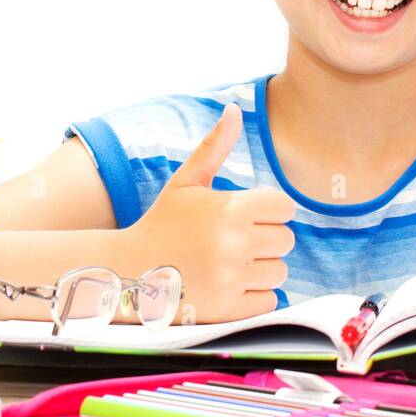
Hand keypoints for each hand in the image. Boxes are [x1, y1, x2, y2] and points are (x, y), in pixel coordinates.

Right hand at [127, 102, 295, 323]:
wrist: (129, 272)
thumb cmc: (162, 223)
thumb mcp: (185, 182)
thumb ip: (214, 147)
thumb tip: (234, 108)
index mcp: (230, 208)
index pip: (285, 207)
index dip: (268, 211)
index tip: (245, 216)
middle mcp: (234, 243)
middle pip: (286, 241)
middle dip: (265, 240)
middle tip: (233, 242)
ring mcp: (232, 278)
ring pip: (280, 272)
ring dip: (260, 270)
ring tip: (228, 264)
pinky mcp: (229, 308)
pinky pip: (269, 300)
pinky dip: (254, 296)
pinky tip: (227, 285)